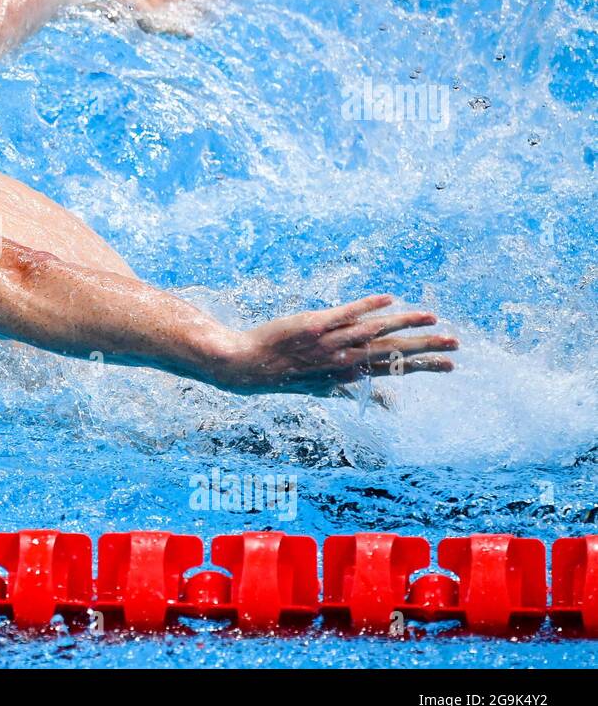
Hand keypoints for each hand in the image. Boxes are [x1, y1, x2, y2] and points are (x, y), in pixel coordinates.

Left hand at [216, 294, 458, 395]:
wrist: (248, 366)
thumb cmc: (288, 376)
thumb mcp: (325, 390)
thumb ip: (358, 391)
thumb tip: (390, 407)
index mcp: (350, 374)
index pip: (394, 370)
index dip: (424, 367)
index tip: (451, 366)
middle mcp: (345, 359)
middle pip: (392, 352)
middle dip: (425, 348)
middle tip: (456, 343)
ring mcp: (331, 340)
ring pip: (375, 330)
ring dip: (405, 323)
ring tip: (432, 318)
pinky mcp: (316, 322)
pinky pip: (347, 312)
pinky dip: (368, 305)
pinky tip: (390, 298)